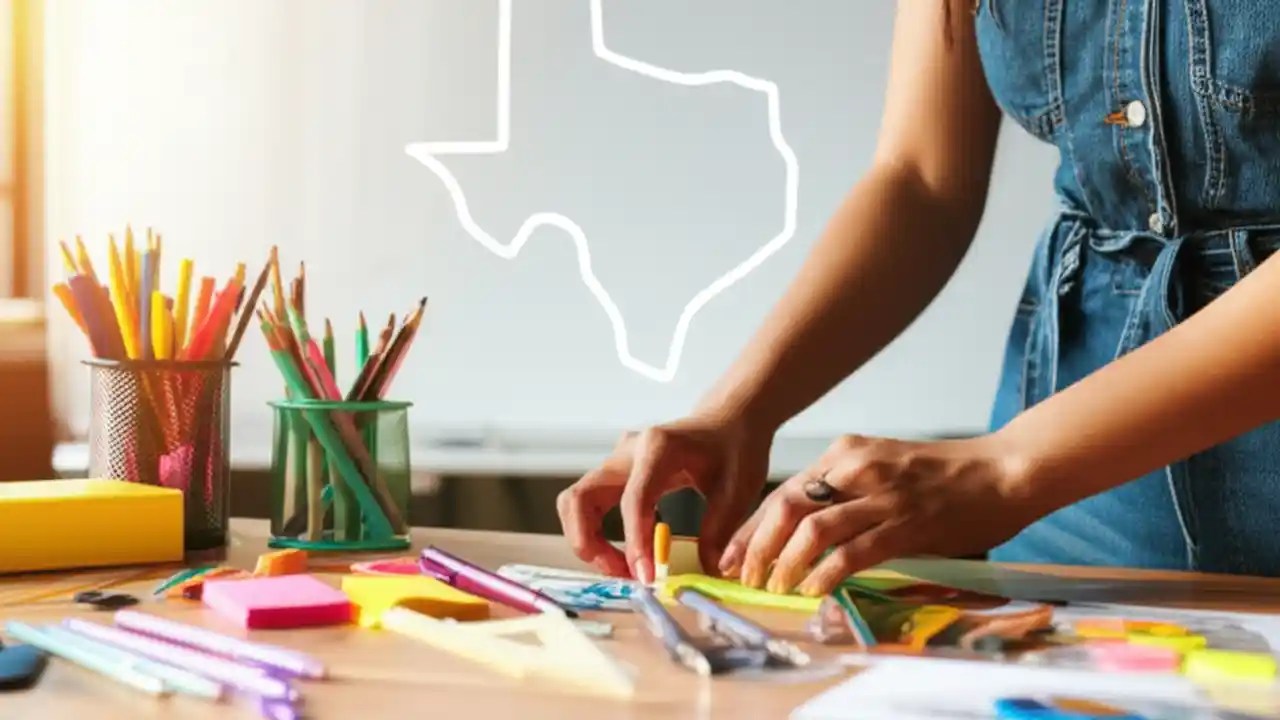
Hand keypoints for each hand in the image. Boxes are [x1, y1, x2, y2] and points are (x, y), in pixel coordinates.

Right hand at [557, 412, 771, 582]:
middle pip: (580, 498)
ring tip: (625, 569)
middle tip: (623, 574)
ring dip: (588, 541)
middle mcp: (628, 453)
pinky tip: (633, 553)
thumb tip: (706, 572)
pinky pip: (590, 506)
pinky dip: (597, 534)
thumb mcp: (739, 489)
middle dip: (589, 542)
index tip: (646, 576)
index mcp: (658, 448)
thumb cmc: (735, 448)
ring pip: (576, 503)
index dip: (634, 542)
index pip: (633, 500)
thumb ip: (720, 530)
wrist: (728, 420)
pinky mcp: (616, 475)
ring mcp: (617, 462)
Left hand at [720, 433, 1038, 596]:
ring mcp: (881, 496)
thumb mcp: (884, 468)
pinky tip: (814, 590)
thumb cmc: (945, 475)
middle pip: (787, 507)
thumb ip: (846, 491)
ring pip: (813, 529)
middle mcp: (856, 468)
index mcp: (847, 453)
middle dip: (757, 545)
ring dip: (786, 563)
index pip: (783, 491)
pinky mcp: (905, 523)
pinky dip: (826, 574)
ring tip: (776, 587)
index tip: (732, 553)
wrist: (1003, 470)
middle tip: (742, 576)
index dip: (753, 526)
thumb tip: (804, 528)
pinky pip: (853, 552)